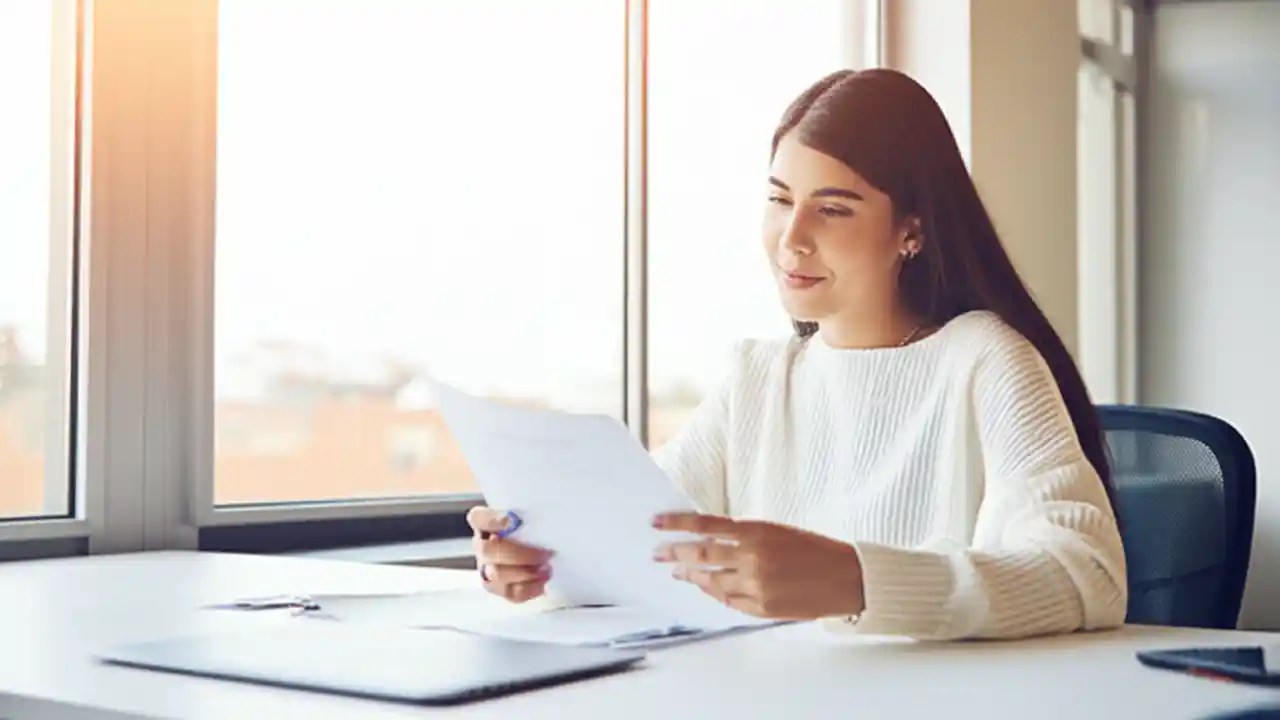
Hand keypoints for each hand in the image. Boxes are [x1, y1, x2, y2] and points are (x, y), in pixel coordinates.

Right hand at [467, 506, 551, 603]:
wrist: (541, 549)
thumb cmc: (534, 527)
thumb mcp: (531, 515)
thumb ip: (530, 516)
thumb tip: (546, 517)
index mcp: (484, 523)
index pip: (478, 518)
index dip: (493, 520)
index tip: (514, 521)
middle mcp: (481, 546)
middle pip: (488, 551)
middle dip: (518, 554)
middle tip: (545, 553)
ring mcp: (487, 569)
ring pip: (497, 575)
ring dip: (525, 573)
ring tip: (547, 569)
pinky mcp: (499, 589)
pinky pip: (510, 593)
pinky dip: (529, 588)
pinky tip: (544, 582)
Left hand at [653, 512, 864, 619]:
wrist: (847, 578)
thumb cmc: (815, 549)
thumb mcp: (778, 531)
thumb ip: (744, 536)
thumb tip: (709, 539)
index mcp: (757, 532)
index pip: (706, 525)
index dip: (677, 524)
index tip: (656, 523)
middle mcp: (753, 558)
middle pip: (701, 555)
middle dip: (675, 553)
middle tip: (658, 553)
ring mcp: (756, 586)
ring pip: (711, 582)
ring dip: (691, 576)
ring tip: (678, 572)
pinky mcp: (761, 608)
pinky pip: (728, 601)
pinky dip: (715, 592)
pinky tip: (706, 587)